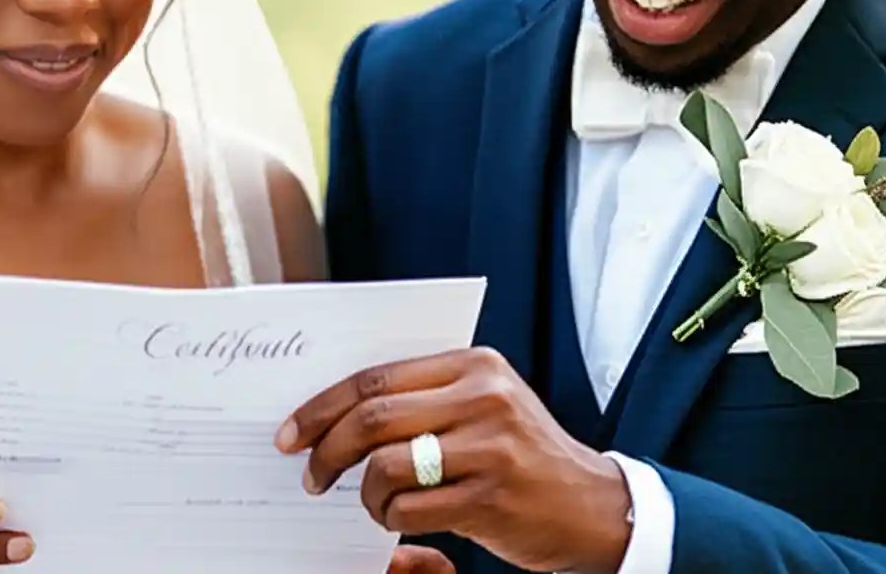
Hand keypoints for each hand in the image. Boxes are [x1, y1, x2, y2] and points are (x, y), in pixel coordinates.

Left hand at [275, 348, 632, 573]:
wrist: (593, 505)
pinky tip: (396, 519)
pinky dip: (389, 518)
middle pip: (372, 417)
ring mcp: (490, 447)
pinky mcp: (491, 497)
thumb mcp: (484, 405)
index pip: (375, 377)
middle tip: (310, 475)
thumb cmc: (522, 454)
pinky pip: (409, 508)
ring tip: (370, 503)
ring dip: (363, 492)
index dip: (322, 406)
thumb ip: (424, 396)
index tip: (292, 432)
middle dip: (326, 449)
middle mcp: (483, 397)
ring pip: (385, 465)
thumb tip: (337, 409)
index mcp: (474, 364)